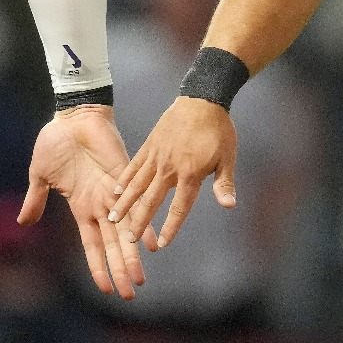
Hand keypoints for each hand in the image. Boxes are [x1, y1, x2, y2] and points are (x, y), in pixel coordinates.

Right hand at [17, 105, 147, 298]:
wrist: (71, 114)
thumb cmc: (55, 142)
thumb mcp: (40, 175)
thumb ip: (36, 200)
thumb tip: (22, 223)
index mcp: (81, 207)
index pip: (92, 245)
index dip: (98, 267)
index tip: (106, 289)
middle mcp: (100, 205)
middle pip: (112, 245)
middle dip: (120, 268)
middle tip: (131, 293)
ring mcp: (112, 192)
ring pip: (124, 230)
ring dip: (132, 254)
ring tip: (141, 277)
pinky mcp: (122, 176)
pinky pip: (135, 202)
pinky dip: (142, 221)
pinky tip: (151, 241)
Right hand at [111, 96, 237, 248]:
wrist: (202, 98)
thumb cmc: (218, 129)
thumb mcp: (227, 157)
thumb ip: (224, 183)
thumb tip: (229, 206)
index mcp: (190, 174)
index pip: (180, 207)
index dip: (171, 226)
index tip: (162, 243)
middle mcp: (169, 168)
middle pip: (152, 200)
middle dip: (140, 222)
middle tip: (129, 240)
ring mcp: (157, 155)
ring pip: (137, 184)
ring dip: (126, 203)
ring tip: (114, 218)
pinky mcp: (150, 144)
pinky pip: (134, 165)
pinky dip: (125, 179)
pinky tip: (116, 191)